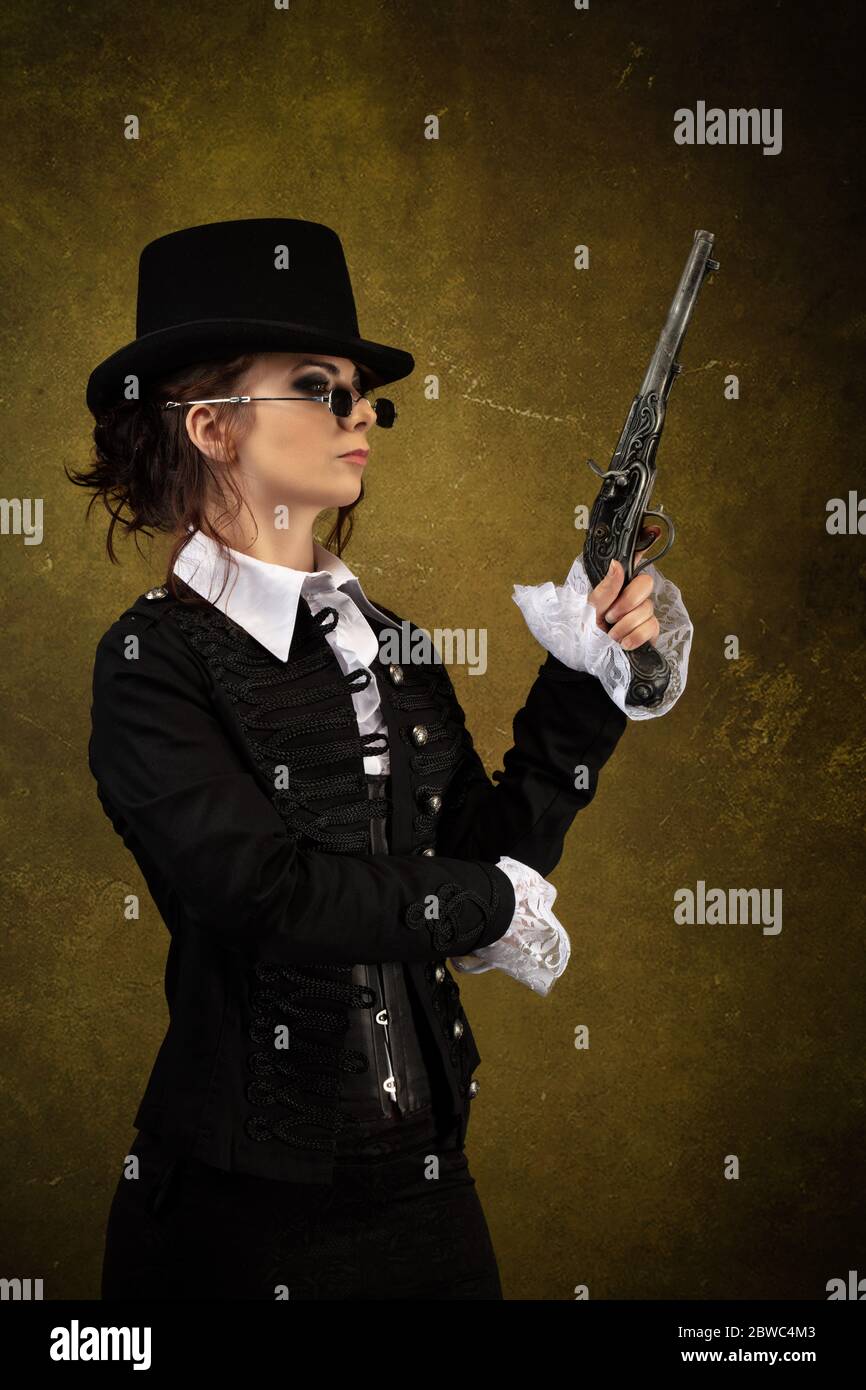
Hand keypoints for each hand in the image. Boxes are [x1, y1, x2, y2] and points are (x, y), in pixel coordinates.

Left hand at [587, 529, 661, 650]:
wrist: (587, 659)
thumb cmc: (585, 630)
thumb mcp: (590, 608)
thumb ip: (606, 588)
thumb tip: (617, 563)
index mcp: (616, 584)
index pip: (633, 560)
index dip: (645, 544)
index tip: (655, 531)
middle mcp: (632, 594)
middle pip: (646, 583)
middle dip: (627, 602)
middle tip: (610, 617)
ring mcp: (642, 612)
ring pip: (646, 609)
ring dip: (625, 625)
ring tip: (611, 635)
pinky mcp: (650, 630)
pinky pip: (651, 626)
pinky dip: (635, 636)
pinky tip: (623, 643)